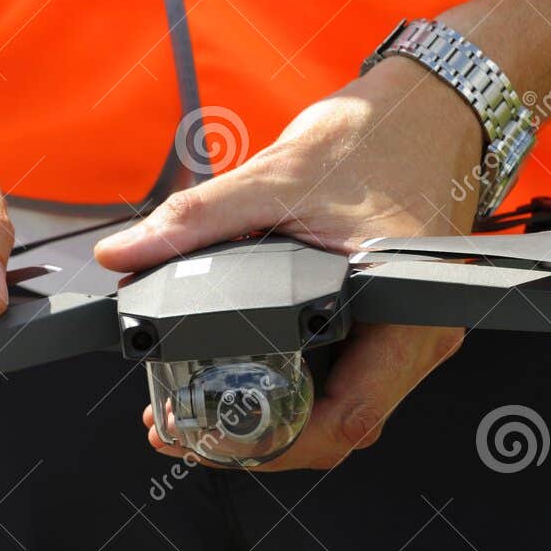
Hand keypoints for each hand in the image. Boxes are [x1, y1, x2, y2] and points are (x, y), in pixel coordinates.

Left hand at [95, 56, 483, 469]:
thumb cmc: (376, 138)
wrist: (426, 108)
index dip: (275, 441)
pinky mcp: (391, 323)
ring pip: (342, 409)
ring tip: (200, 415)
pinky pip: (345, 378)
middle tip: (186, 433)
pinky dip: (295, 387)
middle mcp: (419, 333)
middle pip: (341, 427)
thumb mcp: (274, 176)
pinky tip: (243, 376)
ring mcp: (408, 332)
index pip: (347, 416)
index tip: (209, 438)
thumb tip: (125, 252)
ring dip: (276, 420)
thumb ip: (196, 218)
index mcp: (406, 308)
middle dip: (261, 441)